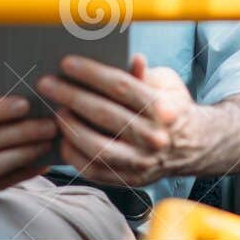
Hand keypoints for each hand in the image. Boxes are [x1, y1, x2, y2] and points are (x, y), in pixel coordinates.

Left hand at [36, 54, 197, 186]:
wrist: (192, 145)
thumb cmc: (171, 106)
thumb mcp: (166, 83)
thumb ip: (144, 74)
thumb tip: (133, 58)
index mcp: (164, 109)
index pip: (121, 86)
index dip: (91, 73)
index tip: (66, 63)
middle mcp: (154, 138)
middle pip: (104, 114)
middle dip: (70, 96)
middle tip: (47, 84)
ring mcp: (142, 163)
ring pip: (96, 147)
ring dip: (70, 127)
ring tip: (56, 111)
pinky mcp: (131, 180)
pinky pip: (94, 170)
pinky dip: (74, 154)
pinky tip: (63, 138)